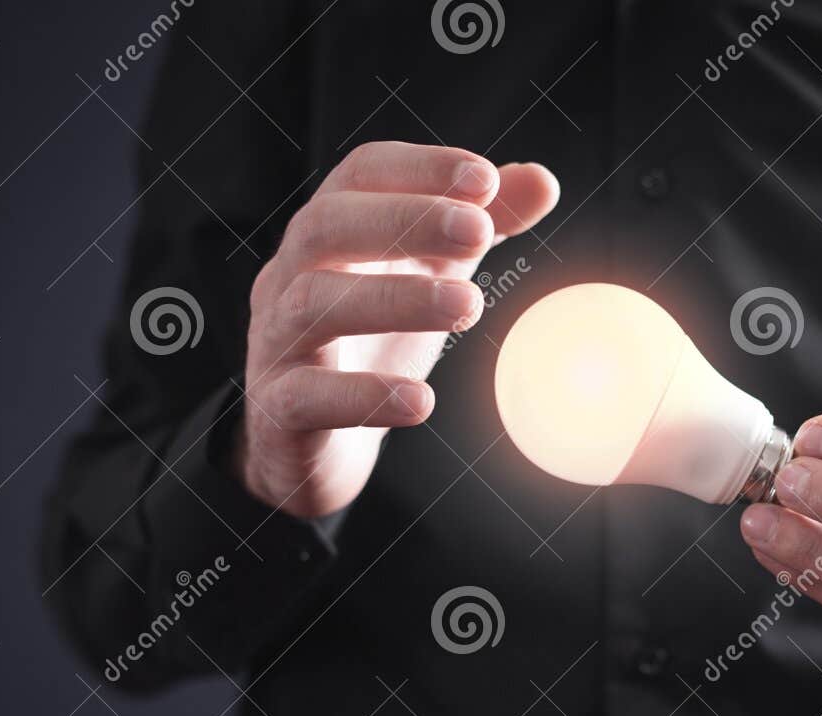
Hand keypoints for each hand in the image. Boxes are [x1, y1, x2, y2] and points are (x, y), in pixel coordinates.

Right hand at [237, 142, 558, 516]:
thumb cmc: (371, 341)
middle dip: (404, 219)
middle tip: (478, 232)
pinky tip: (421, 402)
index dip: (419, 169)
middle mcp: (291, 276)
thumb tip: (544, 181)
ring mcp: (277, 342)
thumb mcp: (429, 275)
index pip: (360, 175)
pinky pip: (306, 396)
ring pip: (313, 304)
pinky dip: (364, 396)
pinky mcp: (280, 409)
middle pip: (326, 224)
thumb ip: (477, 228)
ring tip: (468, 305)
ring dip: (394, 298)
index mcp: (329, 235)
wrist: (310, 441)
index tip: (485, 180)